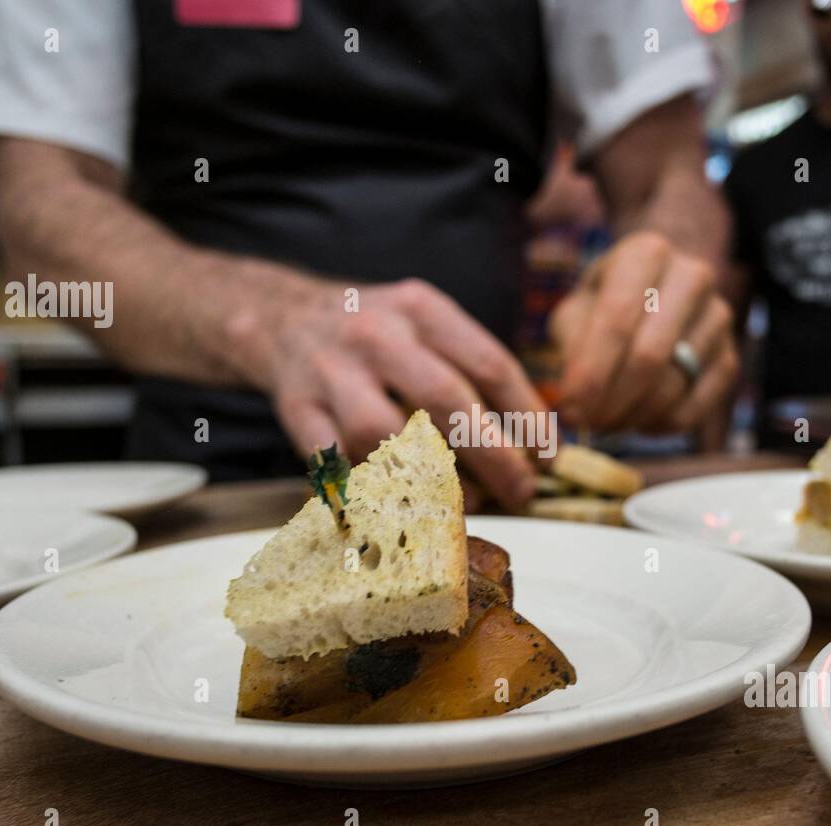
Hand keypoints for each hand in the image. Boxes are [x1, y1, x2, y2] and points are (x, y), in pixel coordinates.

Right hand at [223, 268, 543, 509]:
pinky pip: (333, 463)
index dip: (527, 416)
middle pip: (444, 398)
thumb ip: (474, 370)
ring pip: (383, 433)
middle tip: (521, 491)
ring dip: (430, 478)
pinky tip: (402, 512)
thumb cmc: (376, 335)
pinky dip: (370, 493)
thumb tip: (535, 441)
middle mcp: (375, 335)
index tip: (549, 458)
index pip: (487, 363)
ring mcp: (330, 373)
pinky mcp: (295, 411)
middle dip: (493, 454)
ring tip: (465, 503)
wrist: (281, 317)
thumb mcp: (426, 325)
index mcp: (420, 309)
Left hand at [550, 231, 738, 432]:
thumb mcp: (575, 312)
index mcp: (645, 253)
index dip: (590, 372)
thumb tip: (574, 406)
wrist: (655, 295)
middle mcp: (691, 277)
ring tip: (605, 421)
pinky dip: (659, 425)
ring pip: (672, 386)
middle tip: (586, 424)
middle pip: (649, 356)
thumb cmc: (604, 305)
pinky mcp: (730, 357)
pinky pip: (694, 408)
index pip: (617, 319)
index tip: (570, 410)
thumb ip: (570, 350)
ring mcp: (718, 318)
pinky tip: (637, 420)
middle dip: (611, 401)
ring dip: (631, 415)